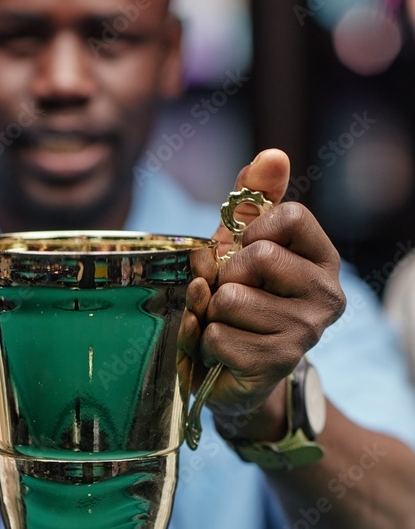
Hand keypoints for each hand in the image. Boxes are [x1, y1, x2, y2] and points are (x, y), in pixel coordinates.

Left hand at [180, 149, 345, 436]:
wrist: (233, 373)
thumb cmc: (239, 300)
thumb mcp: (241, 246)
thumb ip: (255, 201)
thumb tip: (273, 155)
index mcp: (324, 260)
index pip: (290, 216)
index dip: (252, 230)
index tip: (243, 250)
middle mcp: (325, 296)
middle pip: (256, 257)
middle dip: (224, 276)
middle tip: (227, 296)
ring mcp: (303, 333)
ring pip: (229, 300)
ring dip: (210, 313)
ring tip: (222, 324)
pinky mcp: (273, 364)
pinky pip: (216, 336)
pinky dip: (203, 342)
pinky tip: (218, 351)